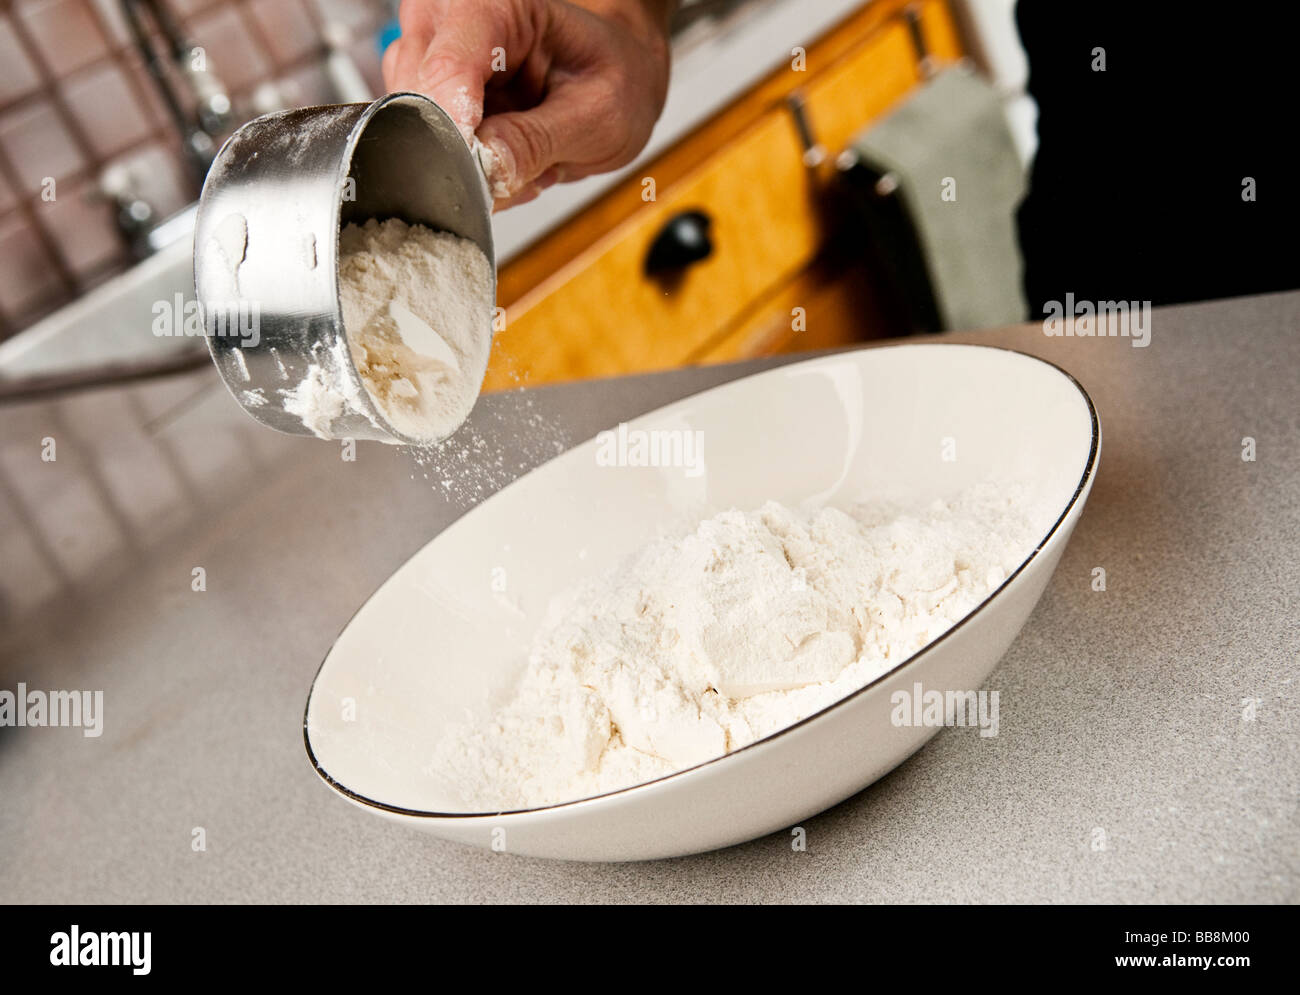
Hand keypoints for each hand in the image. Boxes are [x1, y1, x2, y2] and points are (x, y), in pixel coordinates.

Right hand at [384, 0, 673, 209]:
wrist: (615, 81)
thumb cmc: (613, 79)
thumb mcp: (596, 116)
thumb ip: (537, 142)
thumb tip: (485, 168)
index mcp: (497, 7)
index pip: (448, 68)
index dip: (454, 130)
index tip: (477, 174)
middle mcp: (450, 20)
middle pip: (420, 100)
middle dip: (469, 152)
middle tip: (527, 166)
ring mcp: (431, 54)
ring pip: (416, 129)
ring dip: (472, 162)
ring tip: (528, 156)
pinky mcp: (426, 91)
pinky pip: (425, 145)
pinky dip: (469, 166)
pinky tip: (509, 156)